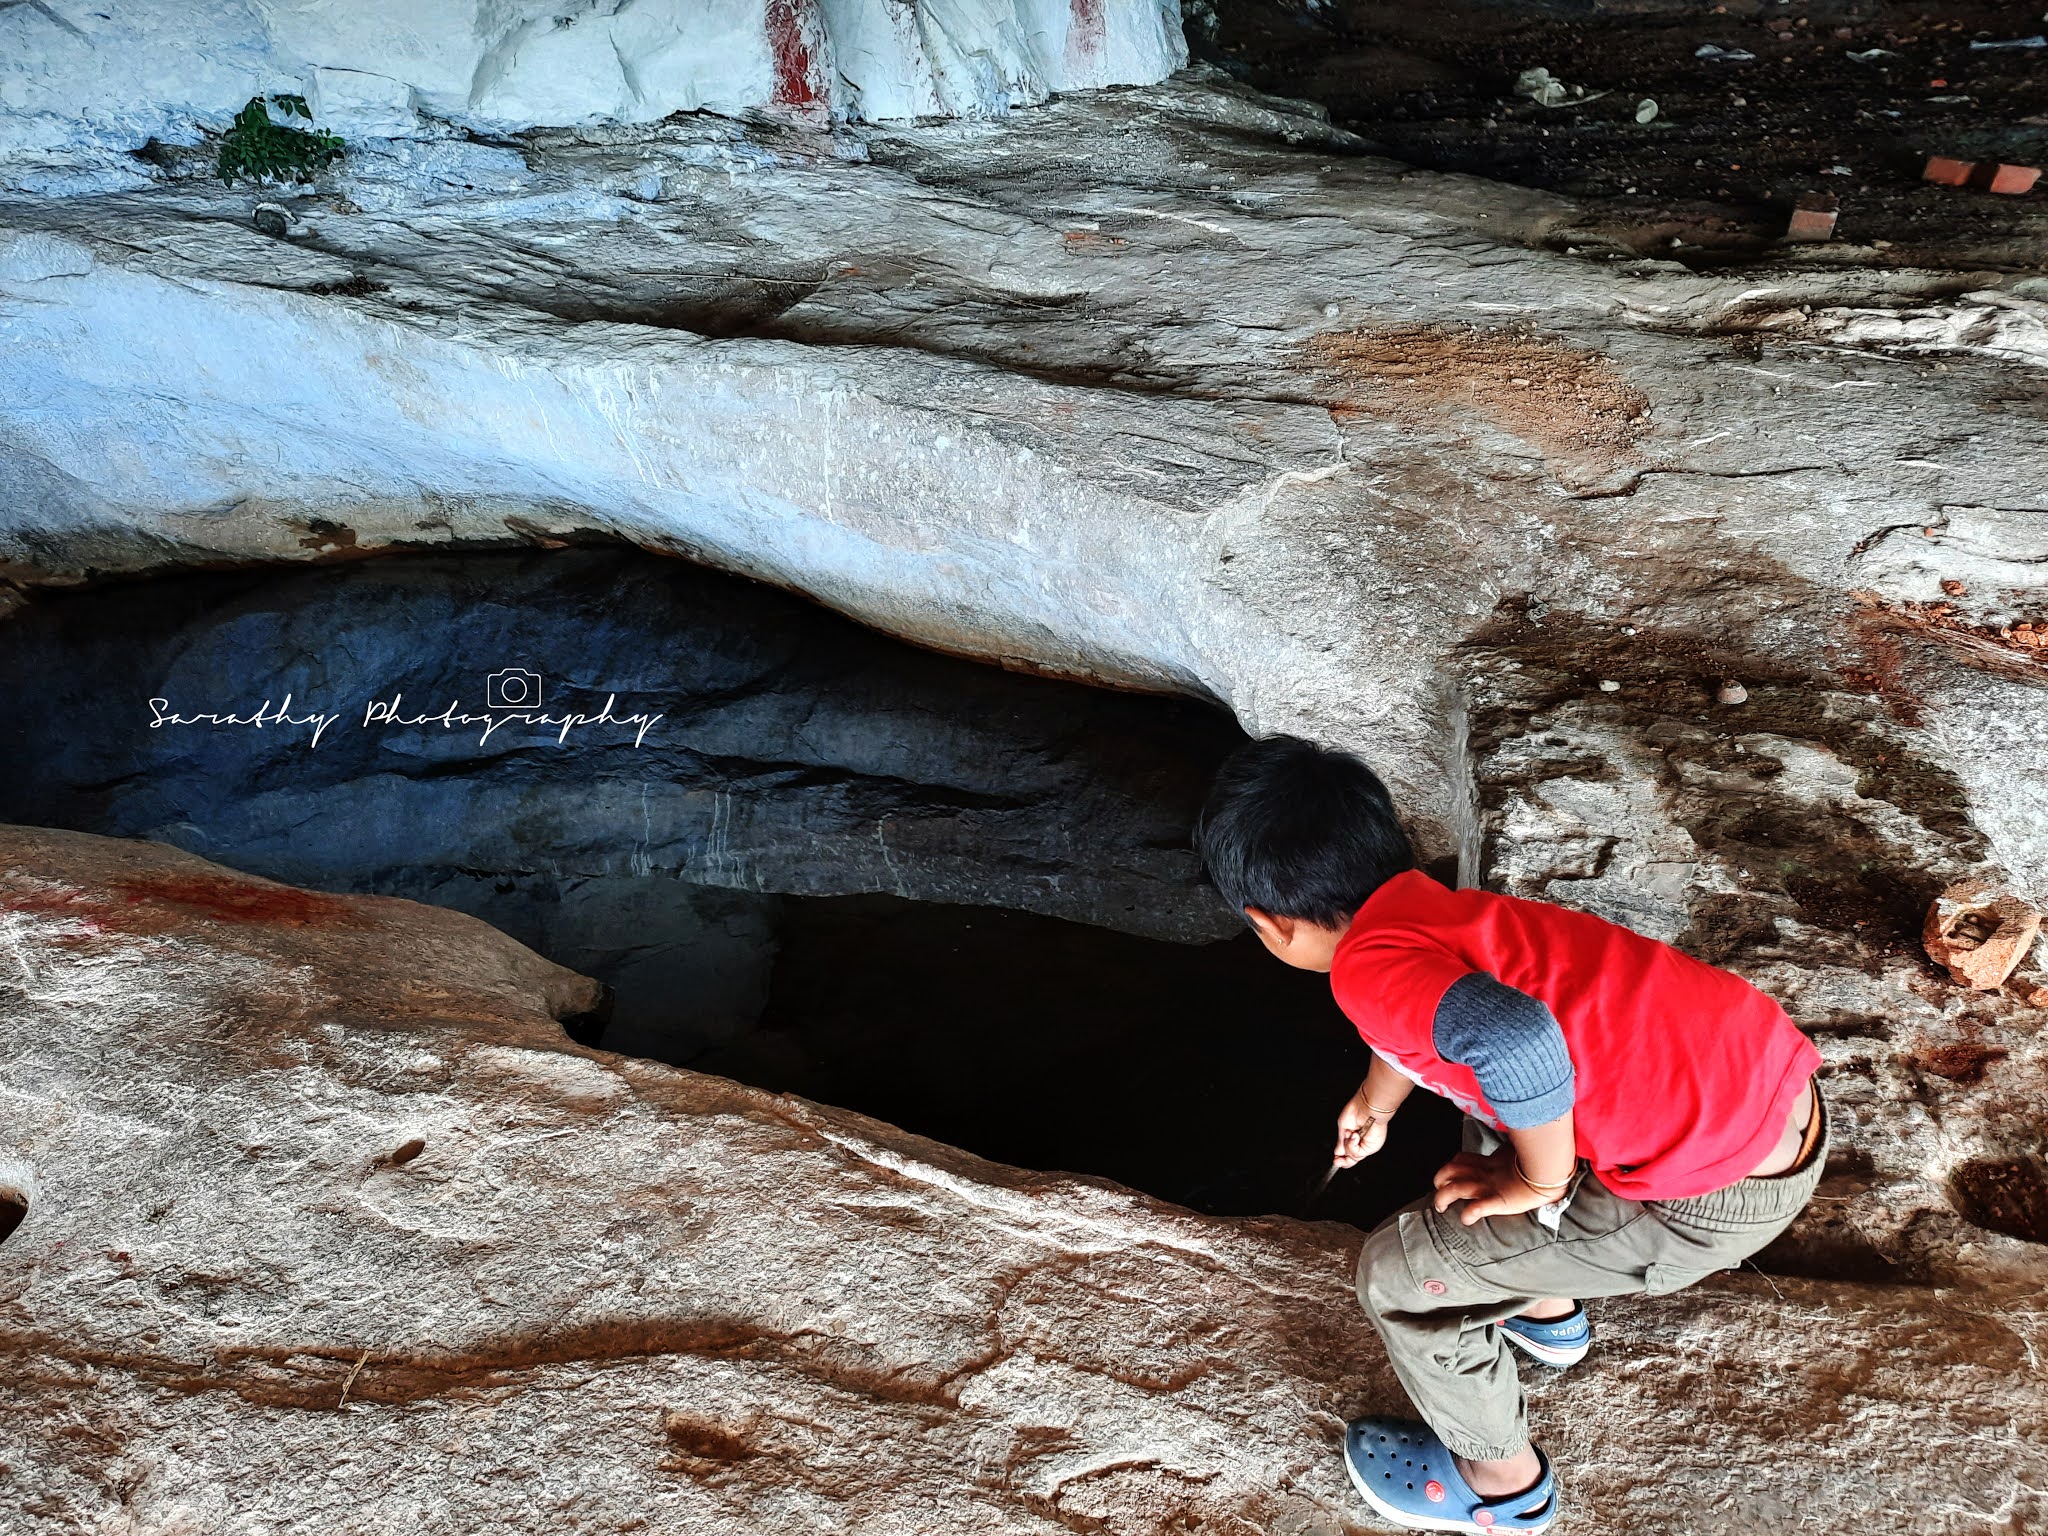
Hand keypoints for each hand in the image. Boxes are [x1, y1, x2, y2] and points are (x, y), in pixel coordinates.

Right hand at [1332, 1090, 1390, 1167]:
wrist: (1366, 1107)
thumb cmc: (1356, 1111)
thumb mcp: (1343, 1127)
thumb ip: (1341, 1142)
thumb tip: (1337, 1152)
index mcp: (1355, 1137)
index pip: (1348, 1151)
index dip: (1341, 1157)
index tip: (1335, 1159)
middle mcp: (1361, 1142)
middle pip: (1352, 1158)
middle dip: (1344, 1161)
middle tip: (1337, 1161)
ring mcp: (1366, 1145)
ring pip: (1354, 1157)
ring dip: (1348, 1146)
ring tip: (1350, 1134)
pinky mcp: (1371, 1147)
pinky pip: (1358, 1154)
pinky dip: (1353, 1146)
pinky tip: (1355, 1136)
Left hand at [1431, 1150, 1563, 1225]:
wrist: (1551, 1173)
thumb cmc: (1538, 1161)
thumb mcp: (1519, 1151)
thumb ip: (1511, 1150)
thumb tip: (1516, 1142)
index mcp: (1489, 1162)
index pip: (1461, 1159)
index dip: (1450, 1166)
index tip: (1447, 1176)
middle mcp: (1485, 1173)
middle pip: (1451, 1171)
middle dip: (1439, 1179)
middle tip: (1438, 1190)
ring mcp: (1490, 1187)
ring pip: (1457, 1188)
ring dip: (1443, 1198)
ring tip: (1440, 1207)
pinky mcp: (1498, 1201)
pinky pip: (1477, 1208)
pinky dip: (1468, 1214)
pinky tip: (1465, 1219)